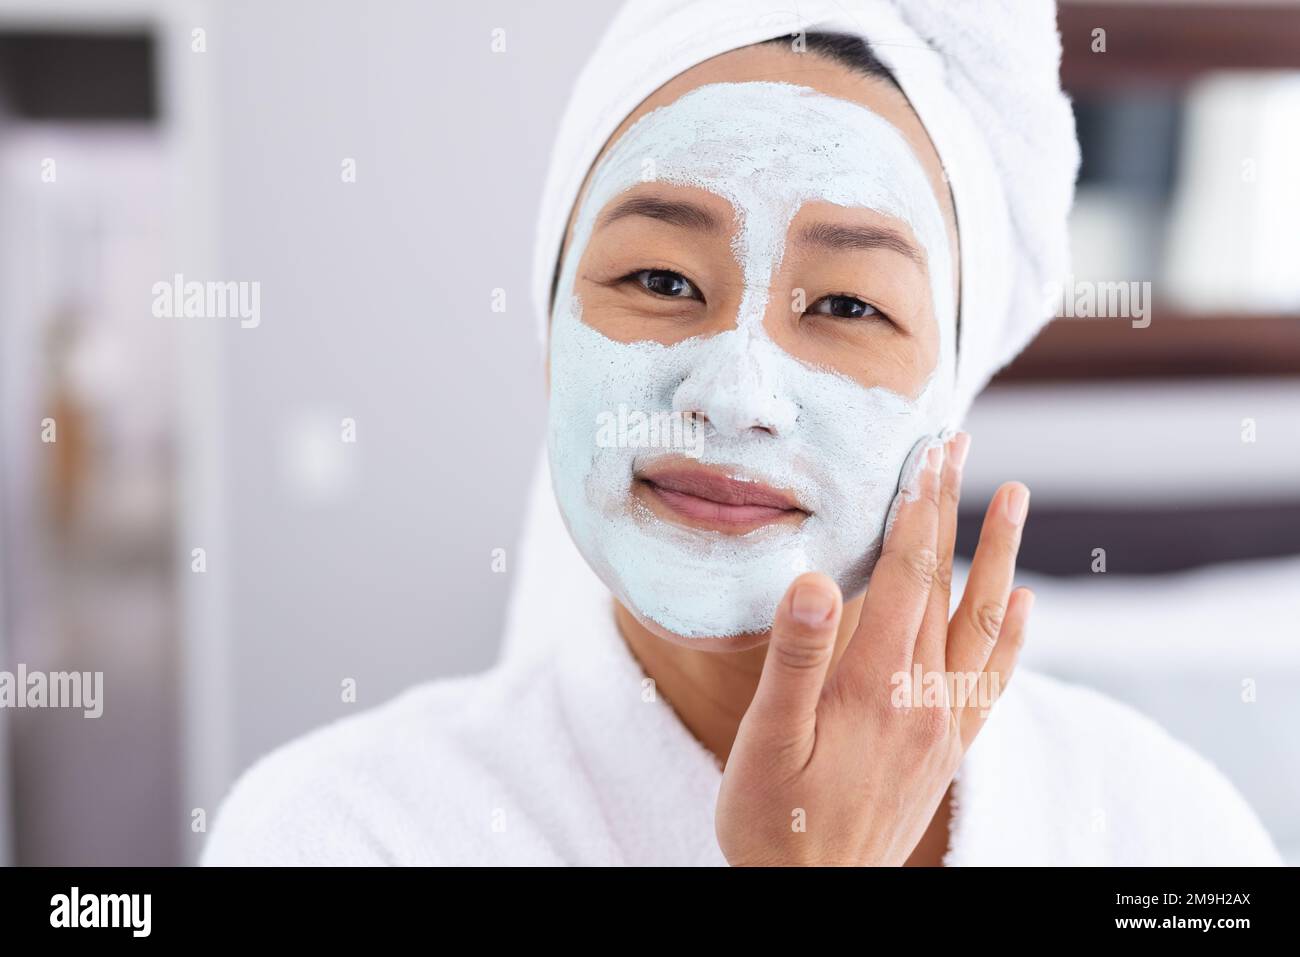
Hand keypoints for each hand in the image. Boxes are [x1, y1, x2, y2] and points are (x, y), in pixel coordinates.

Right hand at [715, 432, 1033, 865]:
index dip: (917, 506)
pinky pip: (990, 680)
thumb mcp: (764, 741)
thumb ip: (793, 658)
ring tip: (1016, 498)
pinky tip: (1022, 604)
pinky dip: (1010, 636)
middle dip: (950, 507)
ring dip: (998, 556)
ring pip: (980, 622)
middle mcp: (921, 696)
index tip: (926, 449)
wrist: (813, 897)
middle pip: (944, 583)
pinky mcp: (944, 747)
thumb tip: (814, 580)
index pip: (906, 574)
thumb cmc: (774, 821)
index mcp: (875, 684)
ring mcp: (940, 723)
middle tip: (958, 444)